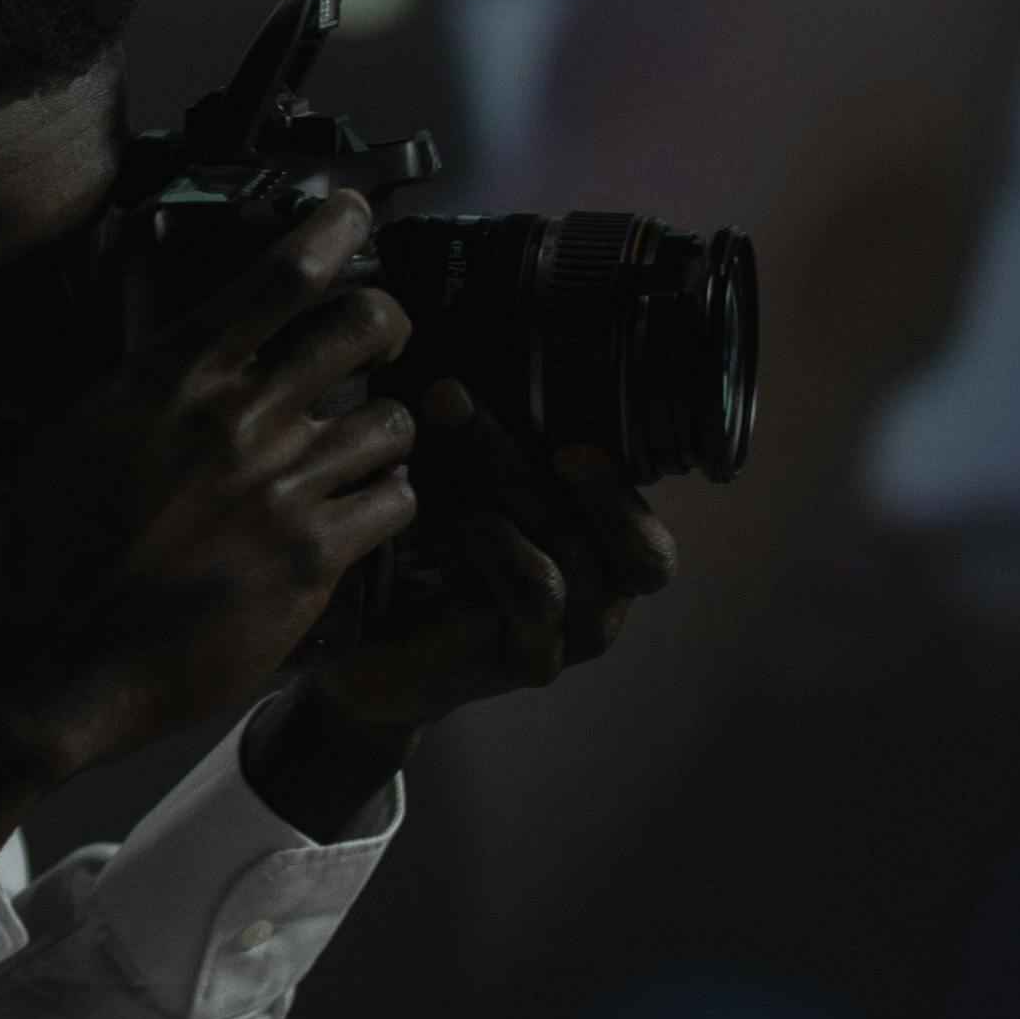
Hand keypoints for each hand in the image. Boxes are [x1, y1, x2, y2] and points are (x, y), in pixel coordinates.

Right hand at [0, 190, 418, 850]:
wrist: (62, 662)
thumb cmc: (51, 545)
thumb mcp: (62, 426)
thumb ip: (101, 339)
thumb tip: (114, 253)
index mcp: (175, 378)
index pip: (281, 274)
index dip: (335, 228)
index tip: (354, 212)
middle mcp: (239, 421)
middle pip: (368, 324)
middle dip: (388, 320)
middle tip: (382, 335)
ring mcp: (282, 490)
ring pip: (394, 419)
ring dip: (382, 426)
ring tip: (359, 444)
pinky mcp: (313, 559)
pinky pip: (396, 500)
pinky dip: (386, 498)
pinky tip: (358, 507)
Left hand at [312, 377, 679, 731]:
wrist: (371, 661)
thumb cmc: (432, 566)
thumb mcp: (485, 505)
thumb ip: (510, 460)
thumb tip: (486, 352)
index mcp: (609, 576)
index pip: (648, 551)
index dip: (618, 498)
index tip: (568, 441)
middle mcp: (593, 621)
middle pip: (587, 542)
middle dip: (518, 460)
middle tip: (451, 396)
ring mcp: (546, 651)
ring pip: (541, 571)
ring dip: (482, 497)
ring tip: (424, 446)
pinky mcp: (490, 666)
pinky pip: (484, 597)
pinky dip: (450, 537)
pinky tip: (410, 495)